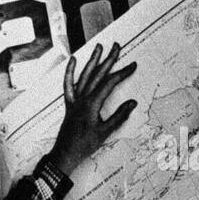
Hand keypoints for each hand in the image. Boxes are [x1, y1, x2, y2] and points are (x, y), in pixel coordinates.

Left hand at [46, 42, 137, 176]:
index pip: (109, 83)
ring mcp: (75, 99)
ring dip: (92, 60)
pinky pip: (69, 84)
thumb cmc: (85, 145)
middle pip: (97, 74)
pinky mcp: (69, 103)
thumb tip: (132, 102)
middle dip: (108, 59)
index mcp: (92, 104)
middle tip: (116, 46)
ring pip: (84, 75)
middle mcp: (82, 98)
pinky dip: (70, 72)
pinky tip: (72, 61)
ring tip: (99, 47)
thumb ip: (119, 116)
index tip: (133, 65)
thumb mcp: (105, 132)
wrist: (65, 153)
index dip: (122, 73)